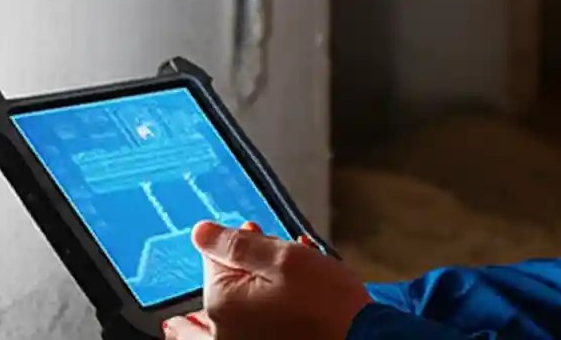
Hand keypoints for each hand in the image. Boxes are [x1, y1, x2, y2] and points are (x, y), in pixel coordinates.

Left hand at [162, 221, 371, 339]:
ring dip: (269, 283)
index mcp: (221, 303)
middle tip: (289, 262)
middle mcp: (224, 330)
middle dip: (257, 264)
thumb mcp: (284, 259)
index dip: (245, 242)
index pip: (215, 256)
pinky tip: (299, 298)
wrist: (359, 339)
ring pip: (246, 298)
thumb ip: (237, 244)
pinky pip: (256, 320)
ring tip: (302, 281)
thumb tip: (201, 232)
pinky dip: (274, 305)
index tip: (270, 242)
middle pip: (229, 279)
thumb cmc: (328, 305)